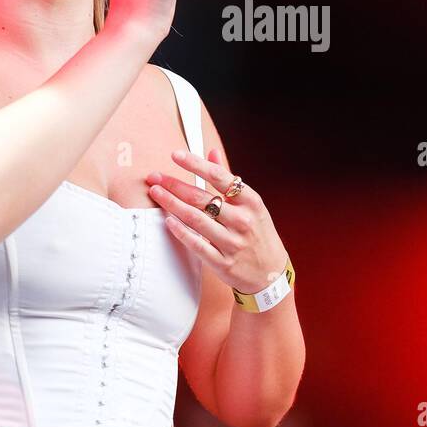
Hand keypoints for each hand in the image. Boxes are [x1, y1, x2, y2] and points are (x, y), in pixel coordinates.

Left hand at [145, 148, 287, 294]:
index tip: (176, 155)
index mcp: (251, 202)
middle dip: (174, 184)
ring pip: (196, 219)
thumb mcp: (251, 205)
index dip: (196, 164)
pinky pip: (197, 245)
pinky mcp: (223, 263)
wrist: (271, 274)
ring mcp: (233, 242)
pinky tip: (168, 220)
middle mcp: (242, 220)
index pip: (220, 177)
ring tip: (155, 193)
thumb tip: (212, 152)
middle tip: (155, 176)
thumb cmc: (258, 234)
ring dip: (172, 204)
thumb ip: (229, 180)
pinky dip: (181, 232)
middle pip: (202, 197)